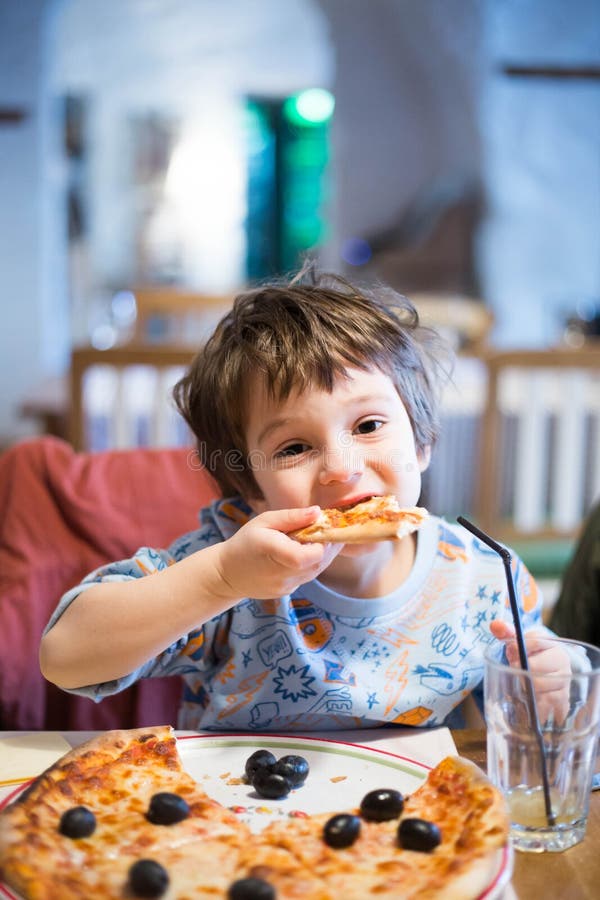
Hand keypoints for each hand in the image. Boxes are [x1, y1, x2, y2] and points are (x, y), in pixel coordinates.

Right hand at [212, 506, 341, 601]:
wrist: (227, 573)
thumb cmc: (245, 541)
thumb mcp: (264, 521)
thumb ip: (292, 517)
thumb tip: (318, 512)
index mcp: (274, 553)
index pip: (309, 555)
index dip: (322, 542)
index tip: (323, 528)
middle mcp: (281, 574)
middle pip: (318, 564)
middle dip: (329, 546)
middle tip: (330, 530)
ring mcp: (285, 587)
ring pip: (316, 571)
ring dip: (323, 555)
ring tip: (321, 538)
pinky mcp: (287, 592)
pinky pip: (307, 577)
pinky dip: (312, 564)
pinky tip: (306, 552)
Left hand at [490, 619, 571, 723]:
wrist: (544, 680)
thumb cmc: (529, 658)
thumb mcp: (518, 644)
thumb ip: (506, 632)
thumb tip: (495, 625)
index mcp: (551, 643)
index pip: (534, 640)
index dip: (517, 647)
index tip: (511, 653)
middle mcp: (562, 661)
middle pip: (535, 666)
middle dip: (520, 669)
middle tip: (516, 671)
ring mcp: (565, 681)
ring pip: (539, 686)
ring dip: (526, 686)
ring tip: (524, 683)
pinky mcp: (564, 700)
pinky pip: (544, 703)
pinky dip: (534, 702)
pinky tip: (532, 697)